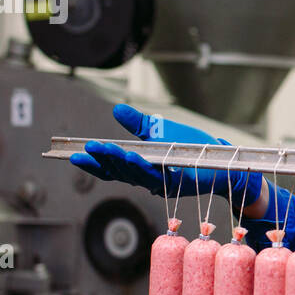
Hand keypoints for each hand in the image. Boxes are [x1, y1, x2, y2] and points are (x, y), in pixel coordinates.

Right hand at [70, 104, 264, 204]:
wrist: (220, 155)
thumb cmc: (190, 145)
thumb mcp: (159, 130)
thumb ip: (138, 123)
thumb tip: (116, 110)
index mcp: (140, 166)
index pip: (111, 168)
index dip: (94, 164)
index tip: (74, 156)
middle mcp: (148, 178)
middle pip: (119, 172)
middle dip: (103, 160)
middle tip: (87, 150)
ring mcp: (162, 183)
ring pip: (135, 175)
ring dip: (118, 162)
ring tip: (104, 150)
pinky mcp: (177, 184)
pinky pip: (156, 177)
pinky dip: (142, 166)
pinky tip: (132, 157)